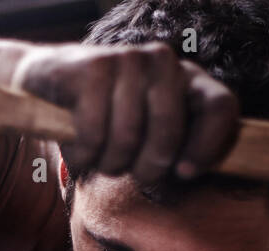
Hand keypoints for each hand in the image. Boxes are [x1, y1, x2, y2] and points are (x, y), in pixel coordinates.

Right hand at [9, 41, 239, 182]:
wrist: (46, 80)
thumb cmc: (106, 117)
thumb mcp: (148, 131)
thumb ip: (177, 146)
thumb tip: (190, 173)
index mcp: (187, 78)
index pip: (221, 106)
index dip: (207, 147)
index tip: (183, 173)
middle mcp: (163, 61)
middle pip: (169, 133)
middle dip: (146, 167)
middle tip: (126, 169)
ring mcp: (128, 59)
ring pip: (127, 138)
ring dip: (107, 163)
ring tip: (98, 156)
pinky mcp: (93, 67)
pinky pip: (94, 133)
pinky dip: (82, 154)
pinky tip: (76, 146)